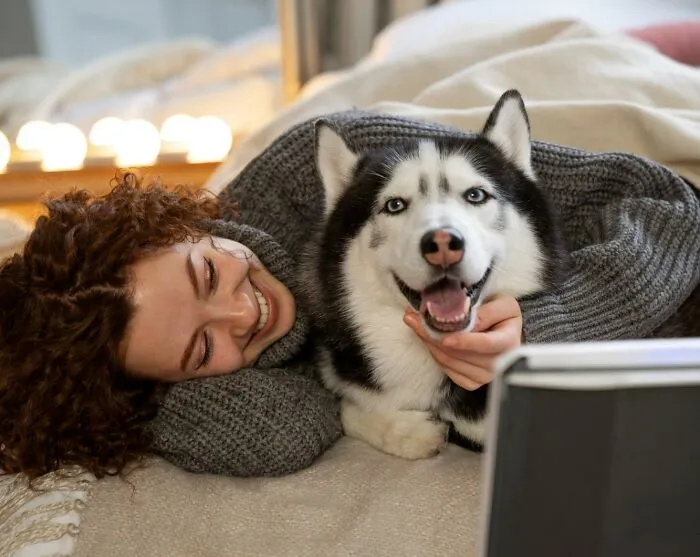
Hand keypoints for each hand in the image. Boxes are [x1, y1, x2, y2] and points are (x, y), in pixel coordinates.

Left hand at [403, 294, 522, 390]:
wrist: (506, 334)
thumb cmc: (503, 316)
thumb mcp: (503, 305)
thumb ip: (487, 311)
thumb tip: (461, 317)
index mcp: (508, 343)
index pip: (486, 345)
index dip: (465, 342)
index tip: (446, 338)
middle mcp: (498, 365)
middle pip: (460, 354)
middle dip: (433, 335)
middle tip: (413, 317)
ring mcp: (484, 377)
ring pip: (449, 361)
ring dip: (428, 342)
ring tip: (414, 323)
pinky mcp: (471, 383)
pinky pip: (446, 369)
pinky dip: (433, 352)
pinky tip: (426, 338)